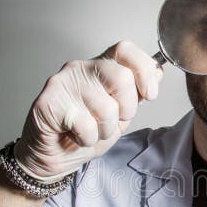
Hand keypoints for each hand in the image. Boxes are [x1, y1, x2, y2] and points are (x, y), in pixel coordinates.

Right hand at [14, 40, 162, 181]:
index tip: (149, 93)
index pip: (125, 50)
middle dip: (126, 109)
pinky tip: (75, 136)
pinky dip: (87, 138)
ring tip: (90, 131)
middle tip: (111, 121)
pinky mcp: (49, 102)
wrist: (54, 156)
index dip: (143, 70)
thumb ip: (137, 94)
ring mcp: (63, 82)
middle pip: (121, 77)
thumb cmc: (85, 134)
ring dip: (104, 130)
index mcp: (100, 67)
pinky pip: (85, 124)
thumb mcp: (120, 115)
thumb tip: (157, 72)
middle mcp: (81, 68)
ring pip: (106, 106)